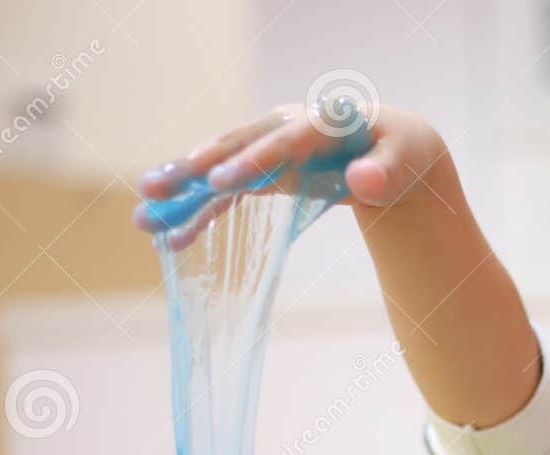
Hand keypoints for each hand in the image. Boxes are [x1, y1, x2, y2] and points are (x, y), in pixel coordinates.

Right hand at [133, 104, 446, 248]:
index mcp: (322, 121)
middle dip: (196, 167)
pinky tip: (172, 238)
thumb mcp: (405, 161)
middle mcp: (286, 127)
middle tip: (157, 186)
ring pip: (220, 165)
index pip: (285, 139)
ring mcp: (269, 148)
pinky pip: (226, 194)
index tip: (221, 181)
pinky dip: (200, 214)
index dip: (253, 159)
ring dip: (182, 188)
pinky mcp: (263, 171)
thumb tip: (363, 182)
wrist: (391, 150)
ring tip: (144, 213)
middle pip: (238, 145)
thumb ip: (387, 172)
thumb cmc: (400, 155)